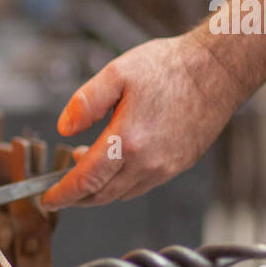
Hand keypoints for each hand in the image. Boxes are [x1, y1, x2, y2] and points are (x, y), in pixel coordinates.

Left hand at [41, 32, 247, 209]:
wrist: (218, 70)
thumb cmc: (169, 67)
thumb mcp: (117, 73)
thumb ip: (85, 103)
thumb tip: (64, 128)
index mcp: (127, 141)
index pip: (85, 181)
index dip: (62, 194)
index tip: (47, 199)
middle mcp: (147, 162)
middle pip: (101, 195)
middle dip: (76, 198)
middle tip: (59, 191)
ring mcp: (166, 167)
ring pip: (122, 193)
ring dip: (99, 190)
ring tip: (85, 167)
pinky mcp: (179, 165)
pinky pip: (142, 186)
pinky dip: (121, 184)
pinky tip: (115, 164)